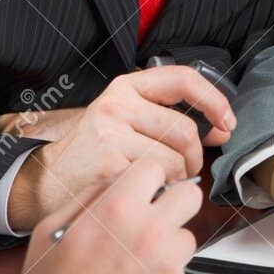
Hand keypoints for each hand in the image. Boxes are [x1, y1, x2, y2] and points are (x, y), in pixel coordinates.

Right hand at [6, 67, 234, 231]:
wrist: (46, 181)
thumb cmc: (96, 154)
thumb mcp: (129, 122)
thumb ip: (172, 120)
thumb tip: (222, 128)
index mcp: (126, 88)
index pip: (183, 79)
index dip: (213, 100)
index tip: (226, 121)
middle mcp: (117, 105)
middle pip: (185, 131)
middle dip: (194, 157)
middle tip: (184, 170)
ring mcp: (111, 134)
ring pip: (175, 160)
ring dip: (177, 179)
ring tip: (157, 183)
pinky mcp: (109, 165)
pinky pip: (157, 182)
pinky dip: (159, 193)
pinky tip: (141, 194)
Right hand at [18, 158, 200, 273]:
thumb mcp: (50, 231)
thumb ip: (87, 198)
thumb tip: (114, 181)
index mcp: (118, 210)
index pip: (155, 169)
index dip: (146, 180)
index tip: (142, 191)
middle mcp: (151, 232)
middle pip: (189, 196)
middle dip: (172, 204)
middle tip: (154, 220)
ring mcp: (169, 266)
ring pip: (185, 240)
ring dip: (167, 248)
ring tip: (135, 269)